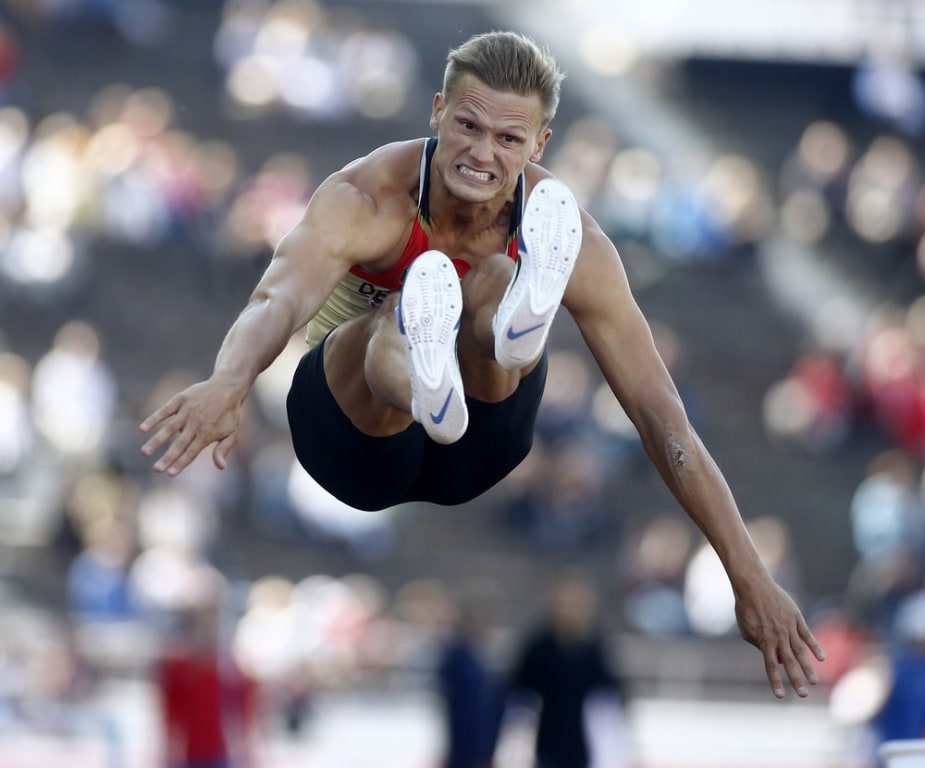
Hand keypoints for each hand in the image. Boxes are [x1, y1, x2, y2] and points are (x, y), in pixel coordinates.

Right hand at [140, 377, 244, 475]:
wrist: (228, 388)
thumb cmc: (230, 414)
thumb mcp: (233, 433)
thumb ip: (224, 449)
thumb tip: (221, 467)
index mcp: (206, 434)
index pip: (191, 453)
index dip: (181, 463)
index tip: (169, 474)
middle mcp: (195, 424)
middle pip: (179, 444)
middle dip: (168, 457)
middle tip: (156, 469)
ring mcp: (187, 411)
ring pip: (169, 428)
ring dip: (157, 440)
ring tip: (144, 452)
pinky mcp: (181, 400)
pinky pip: (165, 410)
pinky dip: (154, 418)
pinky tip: (143, 428)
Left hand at [735, 580, 825, 698]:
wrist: (753, 585)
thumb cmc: (746, 608)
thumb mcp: (747, 629)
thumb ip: (759, 645)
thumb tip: (775, 659)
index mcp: (765, 640)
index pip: (770, 666)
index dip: (775, 681)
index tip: (779, 696)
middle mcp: (779, 636)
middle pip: (788, 662)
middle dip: (796, 679)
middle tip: (803, 695)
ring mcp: (789, 627)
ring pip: (800, 651)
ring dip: (807, 667)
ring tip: (814, 682)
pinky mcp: (796, 617)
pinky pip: (807, 634)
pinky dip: (814, 646)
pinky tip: (822, 658)